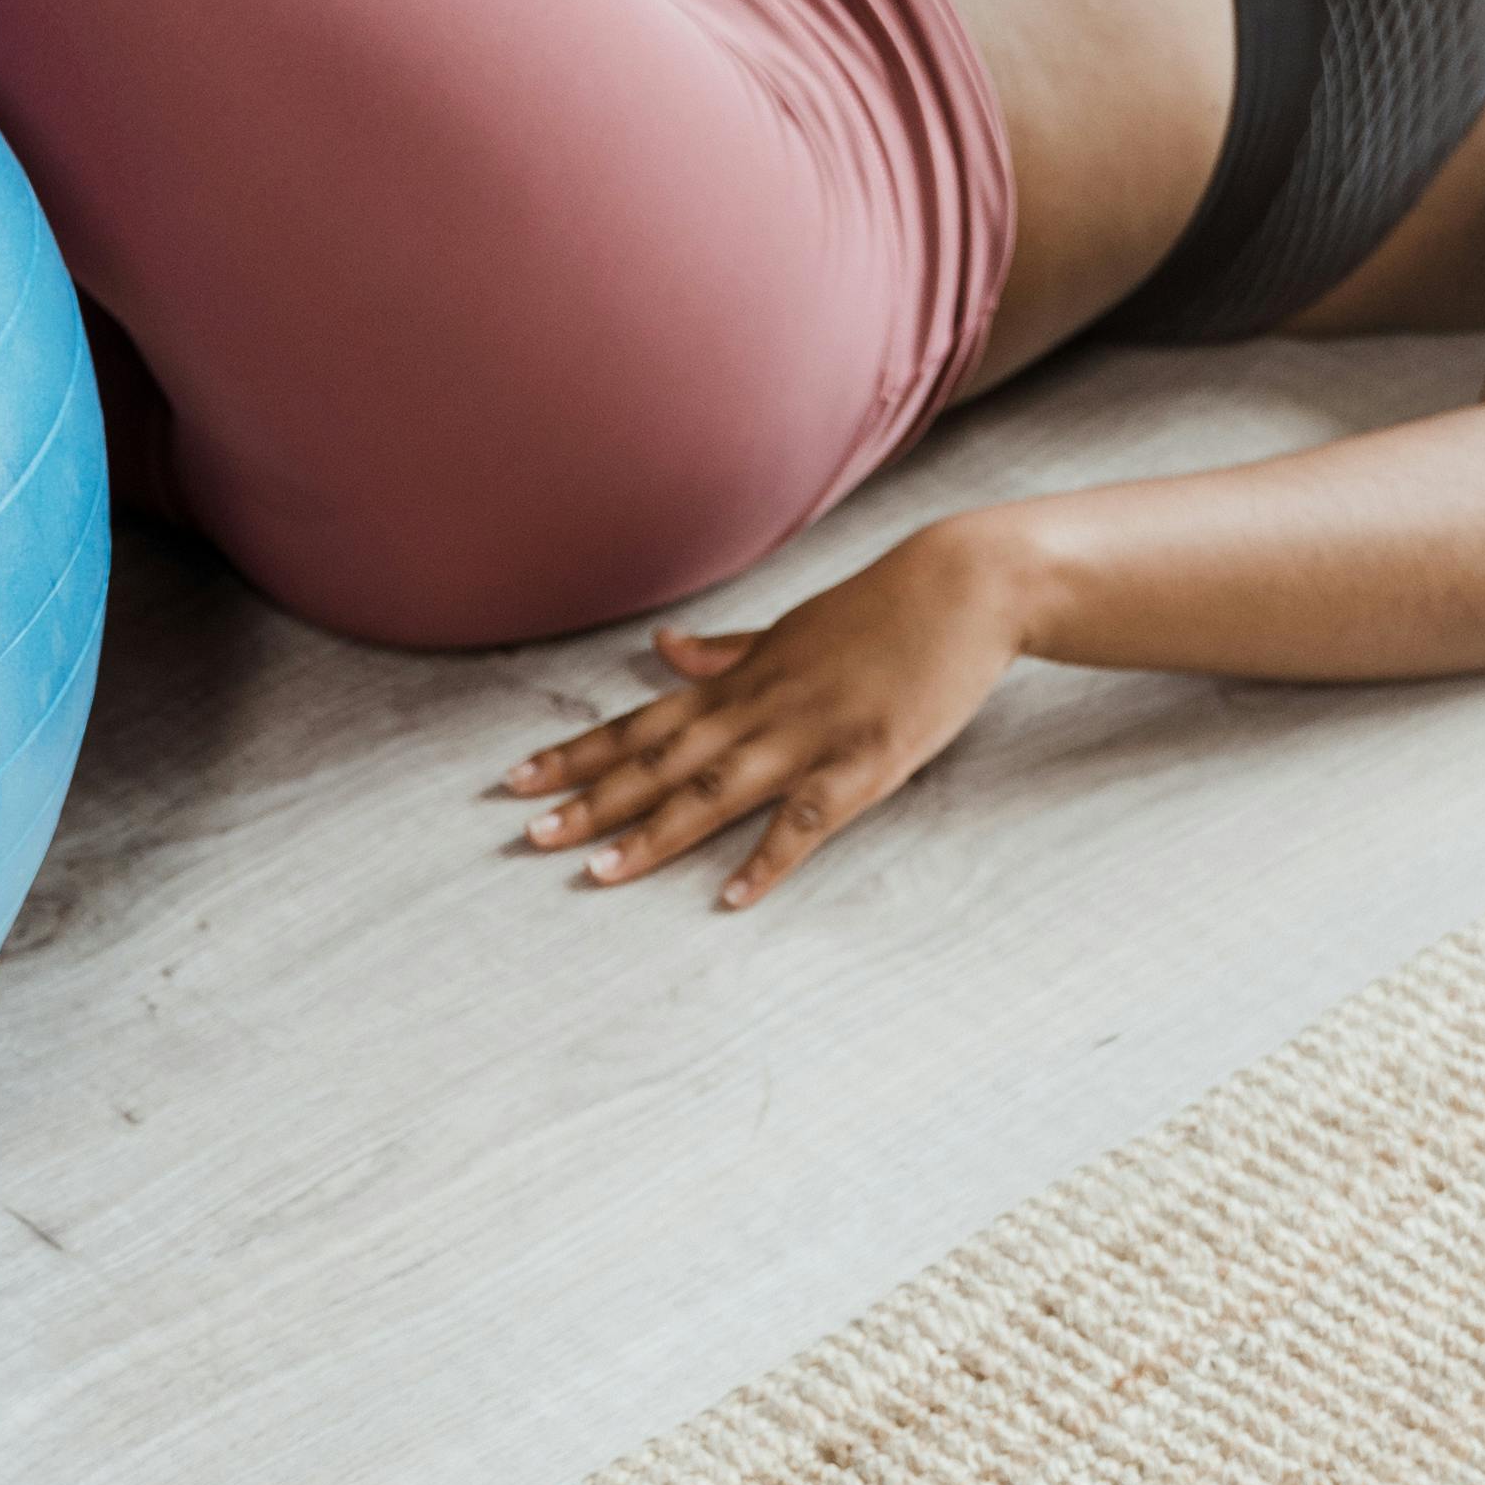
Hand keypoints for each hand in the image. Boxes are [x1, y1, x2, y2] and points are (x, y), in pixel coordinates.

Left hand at [500, 514, 1033, 906]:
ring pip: (714, 793)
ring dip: (654, 835)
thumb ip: (723, 652)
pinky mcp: (864, 764)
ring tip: (597, 873)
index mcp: (738, 682)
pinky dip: (768, 859)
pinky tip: (730, 898)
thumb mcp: (789, 628)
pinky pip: (806, 821)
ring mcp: (809, 738)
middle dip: (591, 801)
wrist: (969, 587)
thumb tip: (660, 650)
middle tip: (526, 837)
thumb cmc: (881, 610)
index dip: (576, 755)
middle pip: (658, 764)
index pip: (639, 725)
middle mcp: (758, 710)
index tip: (515, 780)